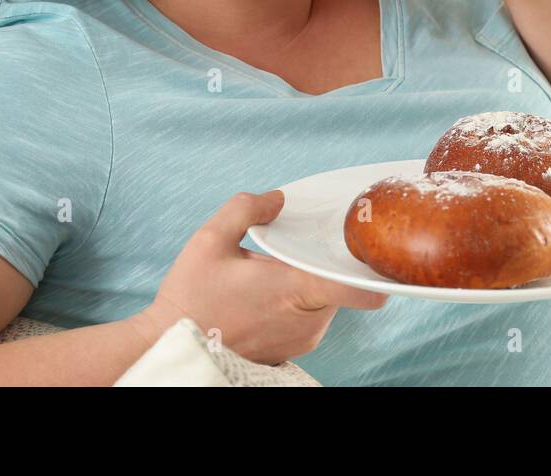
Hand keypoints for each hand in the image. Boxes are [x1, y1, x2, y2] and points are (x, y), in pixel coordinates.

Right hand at [128, 190, 387, 365]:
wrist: (174, 350)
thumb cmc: (190, 300)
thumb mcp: (209, 241)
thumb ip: (246, 209)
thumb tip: (276, 199)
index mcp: (295, 289)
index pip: (359, 288)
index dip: (375, 270)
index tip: (376, 252)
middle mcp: (308, 320)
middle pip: (337, 282)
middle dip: (319, 264)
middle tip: (287, 254)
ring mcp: (302, 339)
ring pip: (324, 300)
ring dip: (306, 284)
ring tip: (266, 279)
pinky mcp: (292, 353)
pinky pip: (309, 318)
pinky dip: (295, 305)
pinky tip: (262, 299)